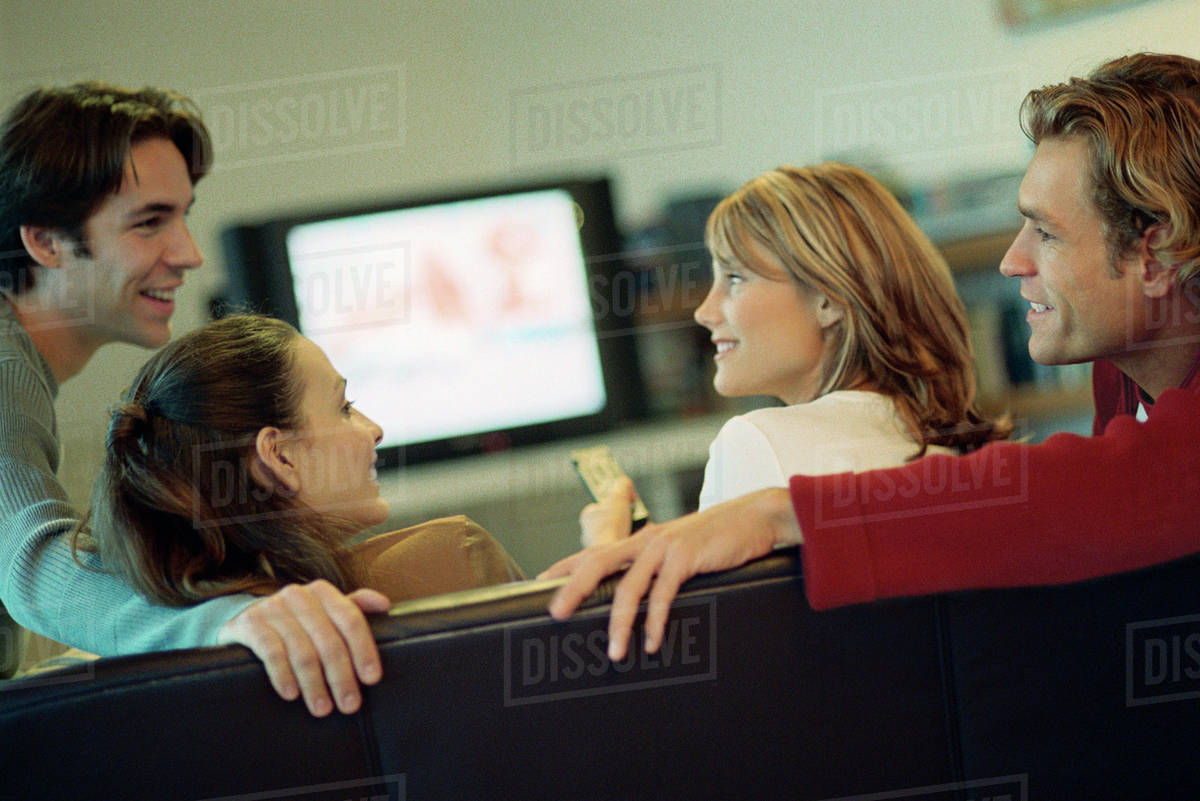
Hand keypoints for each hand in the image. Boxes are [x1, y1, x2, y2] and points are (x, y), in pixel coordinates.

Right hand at [218, 580, 389, 716]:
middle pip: (328, 641)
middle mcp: (299, 595)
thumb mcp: (324, 610)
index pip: (350, 620)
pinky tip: (291, 695)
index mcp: (323, 592)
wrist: (246, 619)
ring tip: (323, 708)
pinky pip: (271, 652)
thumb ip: (354, 606)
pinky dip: (283, 675)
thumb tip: (385, 605)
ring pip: (302, 651)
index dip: (364, 649)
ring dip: (314, 684)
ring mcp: (272, 608)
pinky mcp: (250, 624)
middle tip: (350, 705)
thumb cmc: (297, 621)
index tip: (372, 678)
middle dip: (341, 677)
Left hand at [540, 487, 800, 661]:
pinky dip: (657, 619)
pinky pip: (665, 592)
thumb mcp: (677, 551)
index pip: (592, 553)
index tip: (537, 584)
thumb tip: (636, 601)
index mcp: (639, 540)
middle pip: (597, 564)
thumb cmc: (714, 539)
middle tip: (554, 615)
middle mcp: (645, 540)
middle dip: (573, 589)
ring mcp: (664, 546)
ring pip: (630, 585)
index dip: (563, 567)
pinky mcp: (687, 556)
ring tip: (614, 652)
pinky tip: (653, 641)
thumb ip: (654, 569)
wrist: (753, 517)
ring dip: (620, 622)